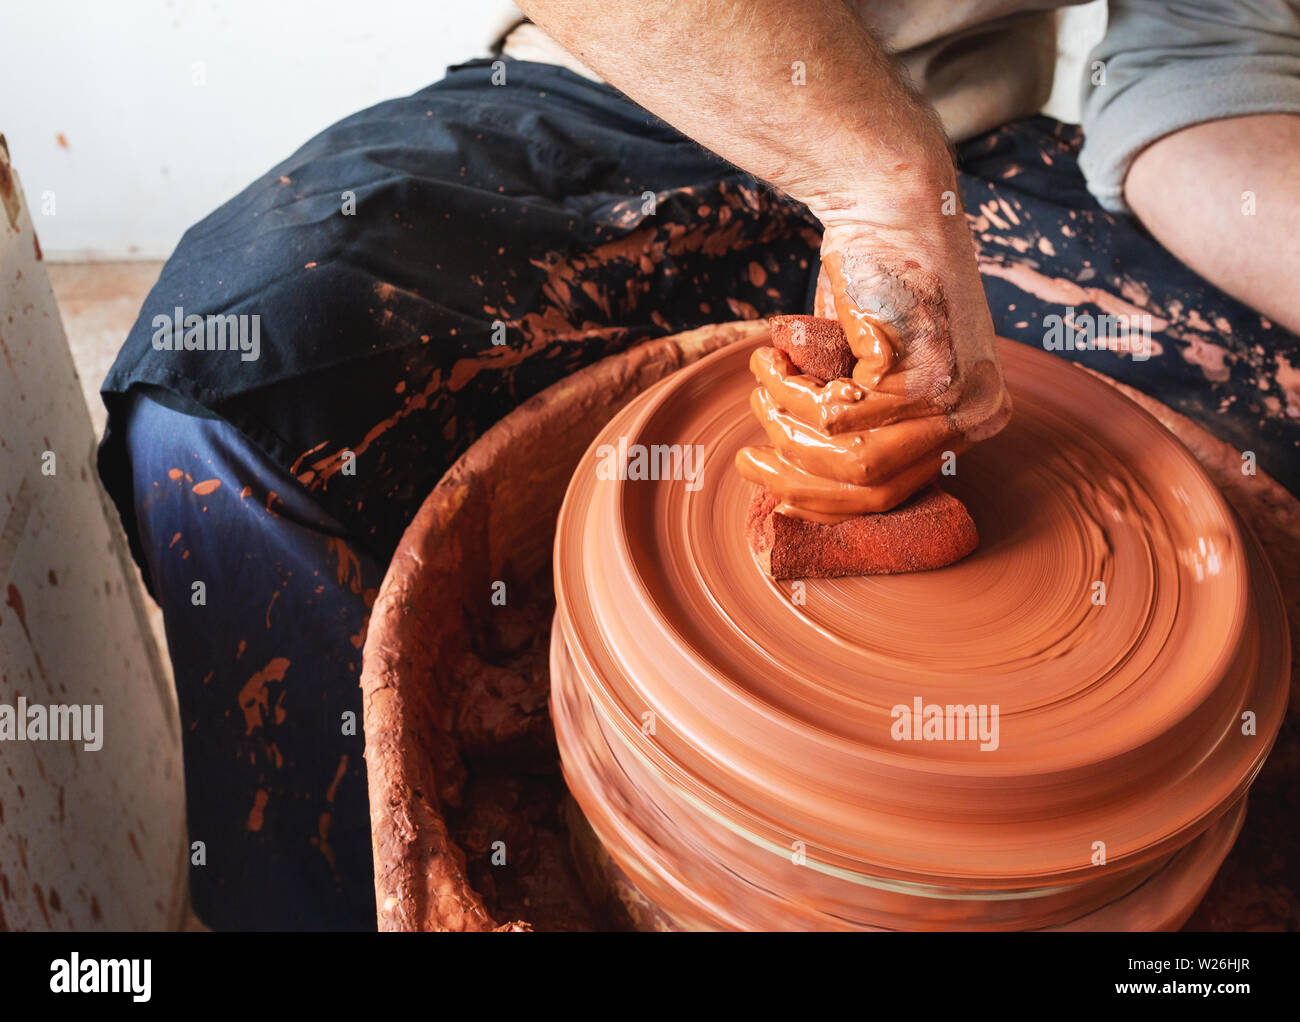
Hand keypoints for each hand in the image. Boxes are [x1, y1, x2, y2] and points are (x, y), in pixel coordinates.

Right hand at [739, 190, 1011, 518]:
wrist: (893, 206)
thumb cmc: (875, 282)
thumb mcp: (876, 367)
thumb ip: (863, 422)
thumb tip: (802, 491)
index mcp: (973, 418)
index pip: (893, 493)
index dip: (824, 501)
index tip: (779, 494)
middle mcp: (976, 415)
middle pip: (869, 489)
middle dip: (795, 477)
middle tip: (750, 462)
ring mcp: (955, 398)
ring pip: (846, 458)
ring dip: (787, 424)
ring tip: (764, 387)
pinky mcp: (920, 373)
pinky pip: (832, 416)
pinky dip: (791, 390)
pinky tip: (776, 359)